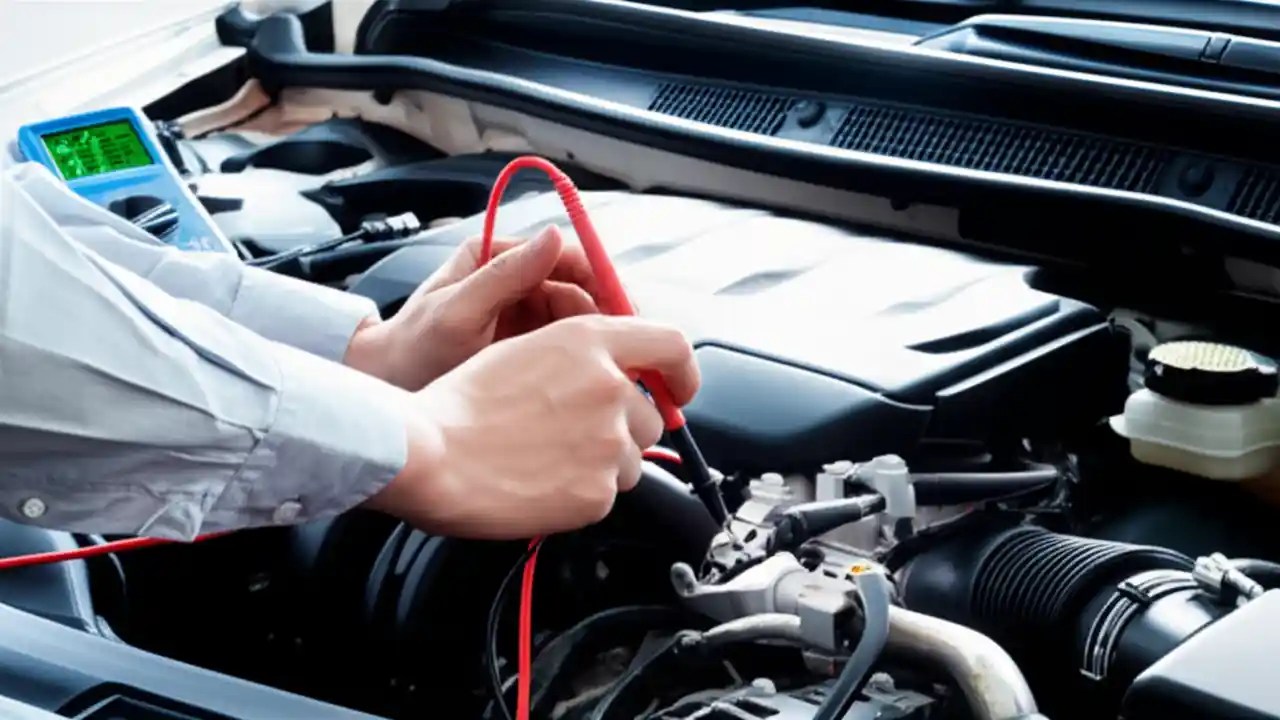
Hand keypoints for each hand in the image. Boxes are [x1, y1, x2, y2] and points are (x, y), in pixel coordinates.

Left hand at [344, 225, 598, 389]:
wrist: (388, 393)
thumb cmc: (411, 351)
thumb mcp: (457, 313)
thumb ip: (505, 275)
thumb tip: (555, 235)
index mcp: (498, 258)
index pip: (566, 257)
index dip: (601, 279)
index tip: (623, 309)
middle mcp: (516, 280)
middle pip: (581, 290)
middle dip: (608, 316)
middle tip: (631, 348)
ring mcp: (523, 314)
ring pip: (580, 321)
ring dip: (601, 341)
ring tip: (619, 370)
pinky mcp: (527, 346)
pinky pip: (568, 346)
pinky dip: (587, 359)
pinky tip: (599, 379)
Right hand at [364, 315, 699, 538]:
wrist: (430, 456)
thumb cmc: (460, 404)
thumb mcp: (525, 349)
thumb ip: (580, 356)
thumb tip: (617, 375)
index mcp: (591, 342)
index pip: (673, 346)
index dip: (683, 372)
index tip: (679, 390)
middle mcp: (610, 389)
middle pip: (649, 415)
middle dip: (621, 427)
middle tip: (569, 435)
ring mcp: (608, 443)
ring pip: (630, 459)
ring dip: (601, 461)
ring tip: (544, 457)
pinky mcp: (598, 493)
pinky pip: (607, 494)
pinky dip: (581, 492)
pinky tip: (540, 481)